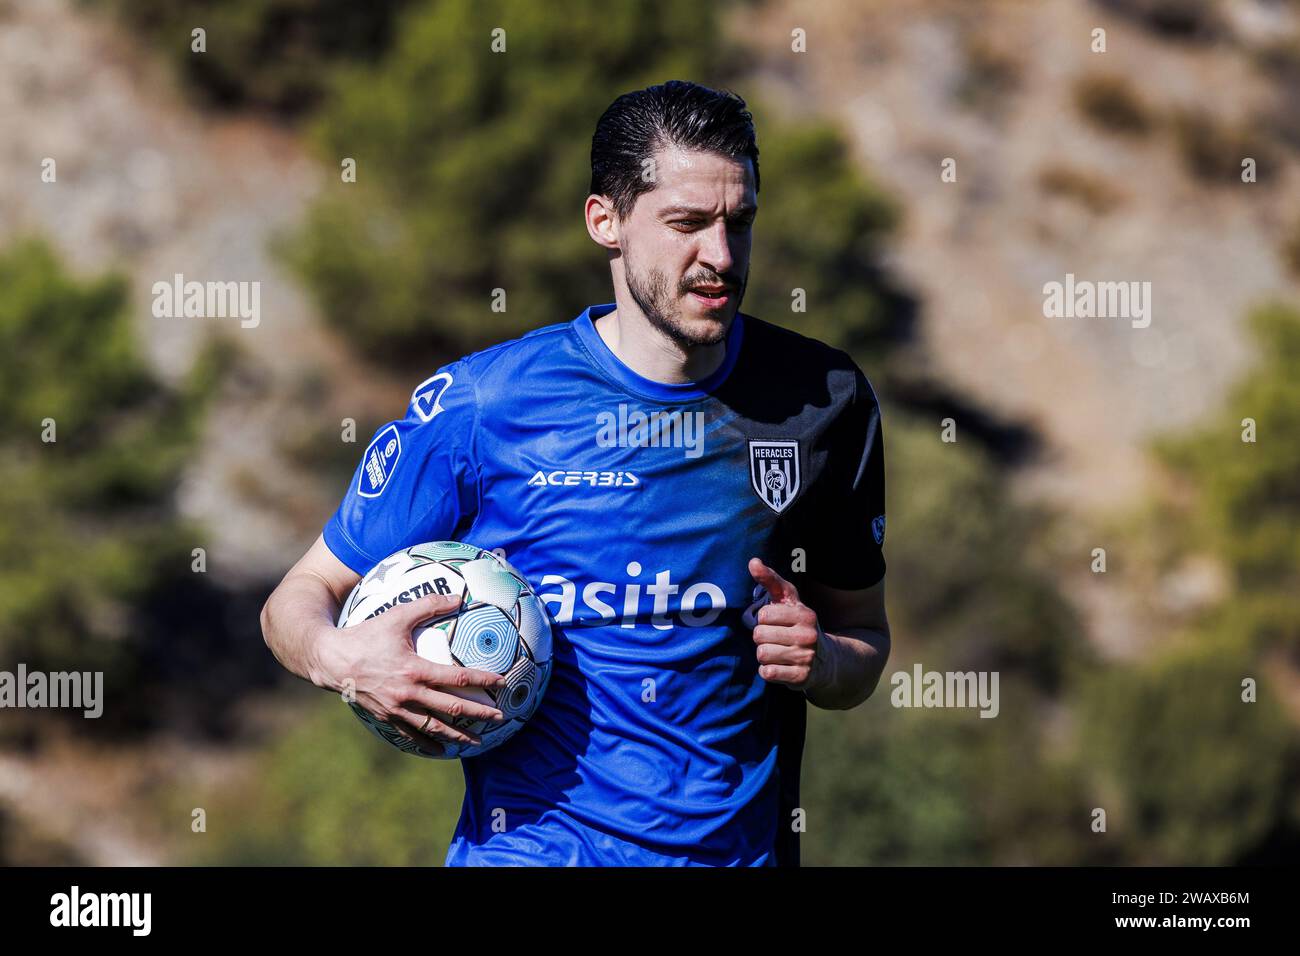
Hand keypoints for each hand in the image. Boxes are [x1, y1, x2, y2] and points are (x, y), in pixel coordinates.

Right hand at [316, 593, 506, 755]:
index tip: (502, 682)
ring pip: (433, 727)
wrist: (330, 659)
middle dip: (478, 713)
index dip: (481, 680)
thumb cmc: (366, 635)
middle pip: (451, 707)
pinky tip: (441, 750)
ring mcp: (396, 709)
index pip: (456, 677)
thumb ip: (428, 606)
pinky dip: (427, 743)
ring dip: (457, 736)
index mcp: (414, 669)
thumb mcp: (397, 616)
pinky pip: (410, 735)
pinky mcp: (385, 717)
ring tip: (476, 742)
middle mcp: (408, 693)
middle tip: (500, 716)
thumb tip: (458, 597)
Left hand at [747, 558, 827, 692]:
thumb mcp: (790, 602)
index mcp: (805, 614)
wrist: (827, 661)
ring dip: (765, 655)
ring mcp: (806, 657)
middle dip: (763, 638)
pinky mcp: (801, 677)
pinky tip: (779, 667)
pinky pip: (768, 672)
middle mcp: (808, 635)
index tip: (776, 623)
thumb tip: (753, 561)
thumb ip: (771, 581)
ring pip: (762, 654)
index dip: (764, 620)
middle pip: (760, 635)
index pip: (764, 615)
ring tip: (778, 653)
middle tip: (776, 640)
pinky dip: (768, 671)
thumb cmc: (800, 626)